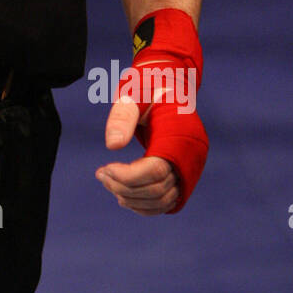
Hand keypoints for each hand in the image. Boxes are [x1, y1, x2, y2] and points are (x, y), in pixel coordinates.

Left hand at [95, 91, 180, 214]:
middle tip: (101, 175)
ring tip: (108, 183)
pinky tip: (123, 197)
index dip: (127, 177)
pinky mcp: (185, 175)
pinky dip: (146, 205)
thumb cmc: (148, 89)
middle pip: (158, 189)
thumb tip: (113, 145)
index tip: (105, 169)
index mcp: (181, 136)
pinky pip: (168, 201)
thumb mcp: (132, 96)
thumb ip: (122, 117)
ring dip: (133, 199)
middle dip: (125, 188)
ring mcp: (191, 168)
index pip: (156, 171)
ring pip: (163, 200)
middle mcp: (191, 156)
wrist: (167, 86)